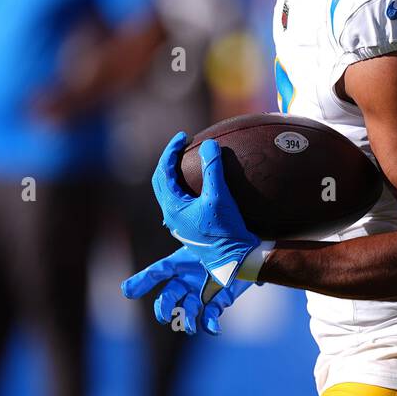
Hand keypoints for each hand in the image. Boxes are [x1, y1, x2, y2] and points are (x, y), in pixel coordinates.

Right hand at [120, 246, 251, 334]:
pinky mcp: (218, 301)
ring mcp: (202, 292)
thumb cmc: (226, 242)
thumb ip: (196, 240)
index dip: (142, 280)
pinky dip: (211, 324)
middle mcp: (187, 280)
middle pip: (169, 296)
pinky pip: (210, 315)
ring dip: (187, 320)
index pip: (158, 271)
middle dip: (164, 307)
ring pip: (188, 309)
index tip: (127, 292)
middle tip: (165, 316)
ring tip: (189, 327)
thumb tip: (165, 254)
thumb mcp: (209, 240)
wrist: (249, 251)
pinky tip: (214, 329)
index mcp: (181, 262)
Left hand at [151, 131, 261, 297]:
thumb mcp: (220, 197)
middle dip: (168, 161)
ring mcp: (180, 223)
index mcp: (173, 207)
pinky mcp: (191, 227)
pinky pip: (180, 201)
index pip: (163, 172)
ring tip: (187, 161)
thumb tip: (209, 145)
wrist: (235, 259)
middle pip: (161, 182)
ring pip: (169, 193)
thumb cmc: (226, 230)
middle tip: (181, 146)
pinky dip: (184, 187)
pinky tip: (199, 185)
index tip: (183, 136)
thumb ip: (212, 169)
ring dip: (174, 175)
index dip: (170, 151)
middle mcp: (172, 216)